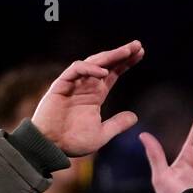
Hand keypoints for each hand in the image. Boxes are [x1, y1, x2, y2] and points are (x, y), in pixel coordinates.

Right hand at [31, 40, 145, 156]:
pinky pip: (75, 70)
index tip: (141, 54)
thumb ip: (117, 124)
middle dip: (121, 54)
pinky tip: (104, 72)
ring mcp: (73, 84)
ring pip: (92, 63)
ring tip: (127, 51)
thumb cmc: (73, 142)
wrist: (51, 147)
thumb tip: (135, 116)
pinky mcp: (61, 85)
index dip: (125, 64)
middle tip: (138, 45)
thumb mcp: (102, 134)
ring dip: (110, 56)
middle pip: (105, 64)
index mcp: (95, 95)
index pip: (112, 73)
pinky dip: (89, 69)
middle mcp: (85, 86)